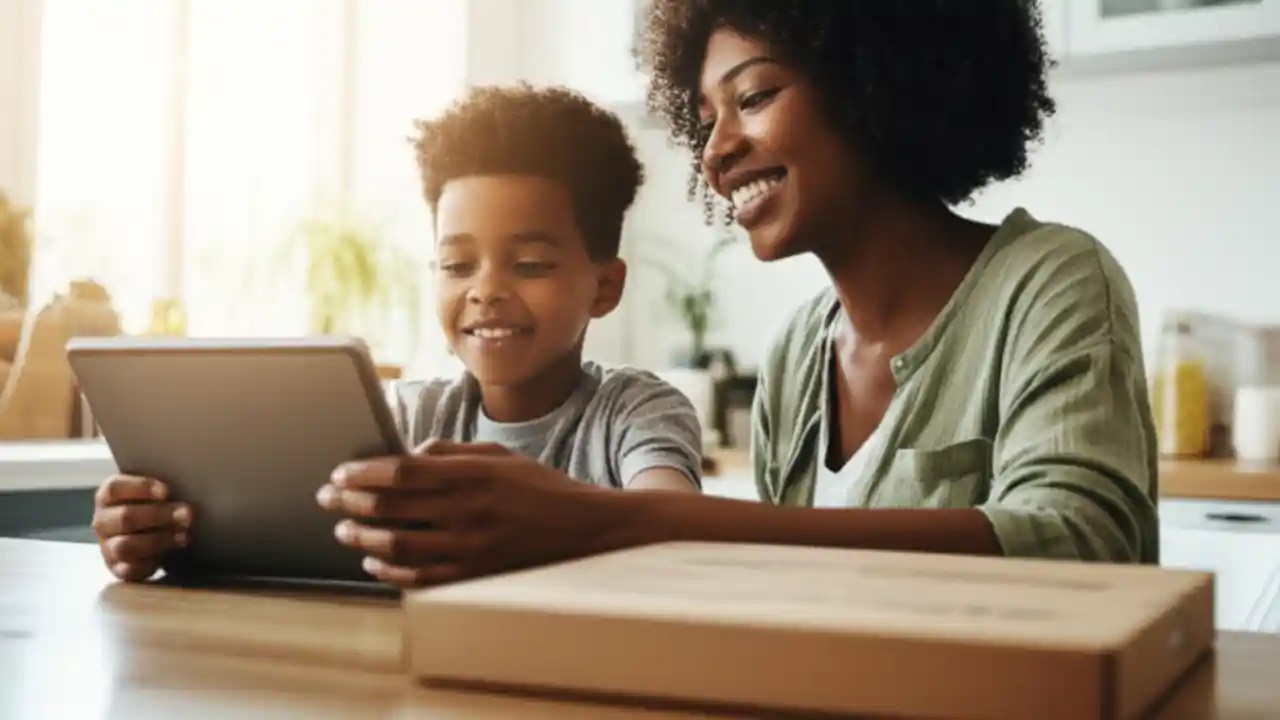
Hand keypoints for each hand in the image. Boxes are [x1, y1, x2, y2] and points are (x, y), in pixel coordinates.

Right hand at [92, 475, 191, 581]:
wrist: (150, 536)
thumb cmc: (154, 506)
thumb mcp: (154, 493)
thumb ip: (161, 489)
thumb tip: (188, 482)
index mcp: (107, 497)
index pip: (114, 488)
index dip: (140, 488)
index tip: (166, 491)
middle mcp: (103, 521)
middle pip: (125, 517)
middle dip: (158, 515)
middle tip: (187, 513)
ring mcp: (107, 547)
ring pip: (125, 545)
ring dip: (158, 540)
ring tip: (183, 535)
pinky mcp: (118, 569)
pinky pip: (130, 569)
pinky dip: (152, 561)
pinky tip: (171, 552)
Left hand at [315, 441, 627, 587]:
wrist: (583, 528)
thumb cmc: (539, 486)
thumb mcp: (499, 454)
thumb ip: (450, 453)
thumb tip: (404, 457)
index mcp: (473, 476)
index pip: (402, 472)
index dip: (363, 472)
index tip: (340, 472)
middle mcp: (468, 512)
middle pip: (391, 507)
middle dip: (350, 501)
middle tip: (327, 497)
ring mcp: (470, 548)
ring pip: (397, 545)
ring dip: (361, 536)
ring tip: (344, 527)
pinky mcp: (473, 575)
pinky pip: (419, 577)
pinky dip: (388, 570)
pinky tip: (374, 560)